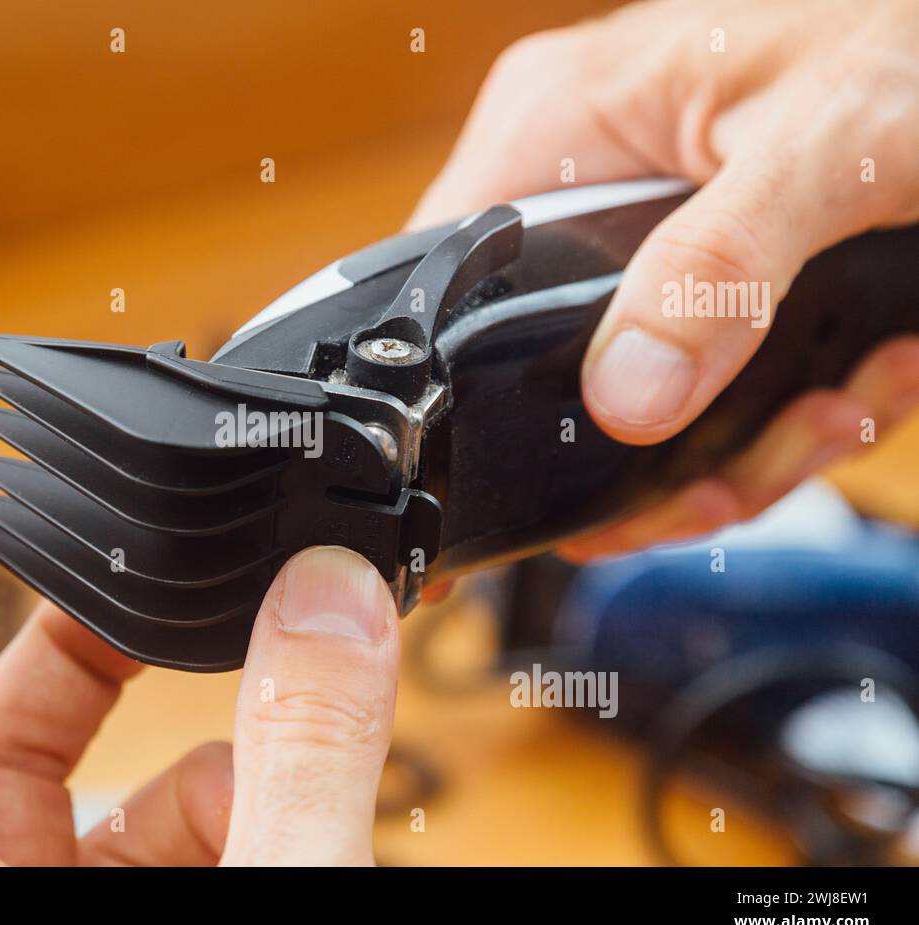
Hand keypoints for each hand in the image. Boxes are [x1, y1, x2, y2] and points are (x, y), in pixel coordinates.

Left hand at [0, 457, 398, 865]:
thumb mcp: (274, 890)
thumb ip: (302, 754)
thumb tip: (327, 602)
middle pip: (14, 727)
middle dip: (100, 633)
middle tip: (151, 547)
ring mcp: (71, 916)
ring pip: (125, 786)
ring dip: (226, 743)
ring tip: (308, 719)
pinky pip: (185, 834)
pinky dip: (255, 802)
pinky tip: (320, 813)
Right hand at [410, 0, 918, 558]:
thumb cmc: (911, 29)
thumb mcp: (822, 148)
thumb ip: (718, 271)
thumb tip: (625, 397)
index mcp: (556, 125)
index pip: (447, 288)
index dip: (482, 401)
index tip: (576, 483)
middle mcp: (581, 180)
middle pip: (547, 368)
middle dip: (650, 454)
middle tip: (737, 480)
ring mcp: (640, 230)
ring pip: (630, 392)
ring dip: (739, 445)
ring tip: (838, 414)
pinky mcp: (699, 264)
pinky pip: (696, 373)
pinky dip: (778, 411)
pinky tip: (858, 379)